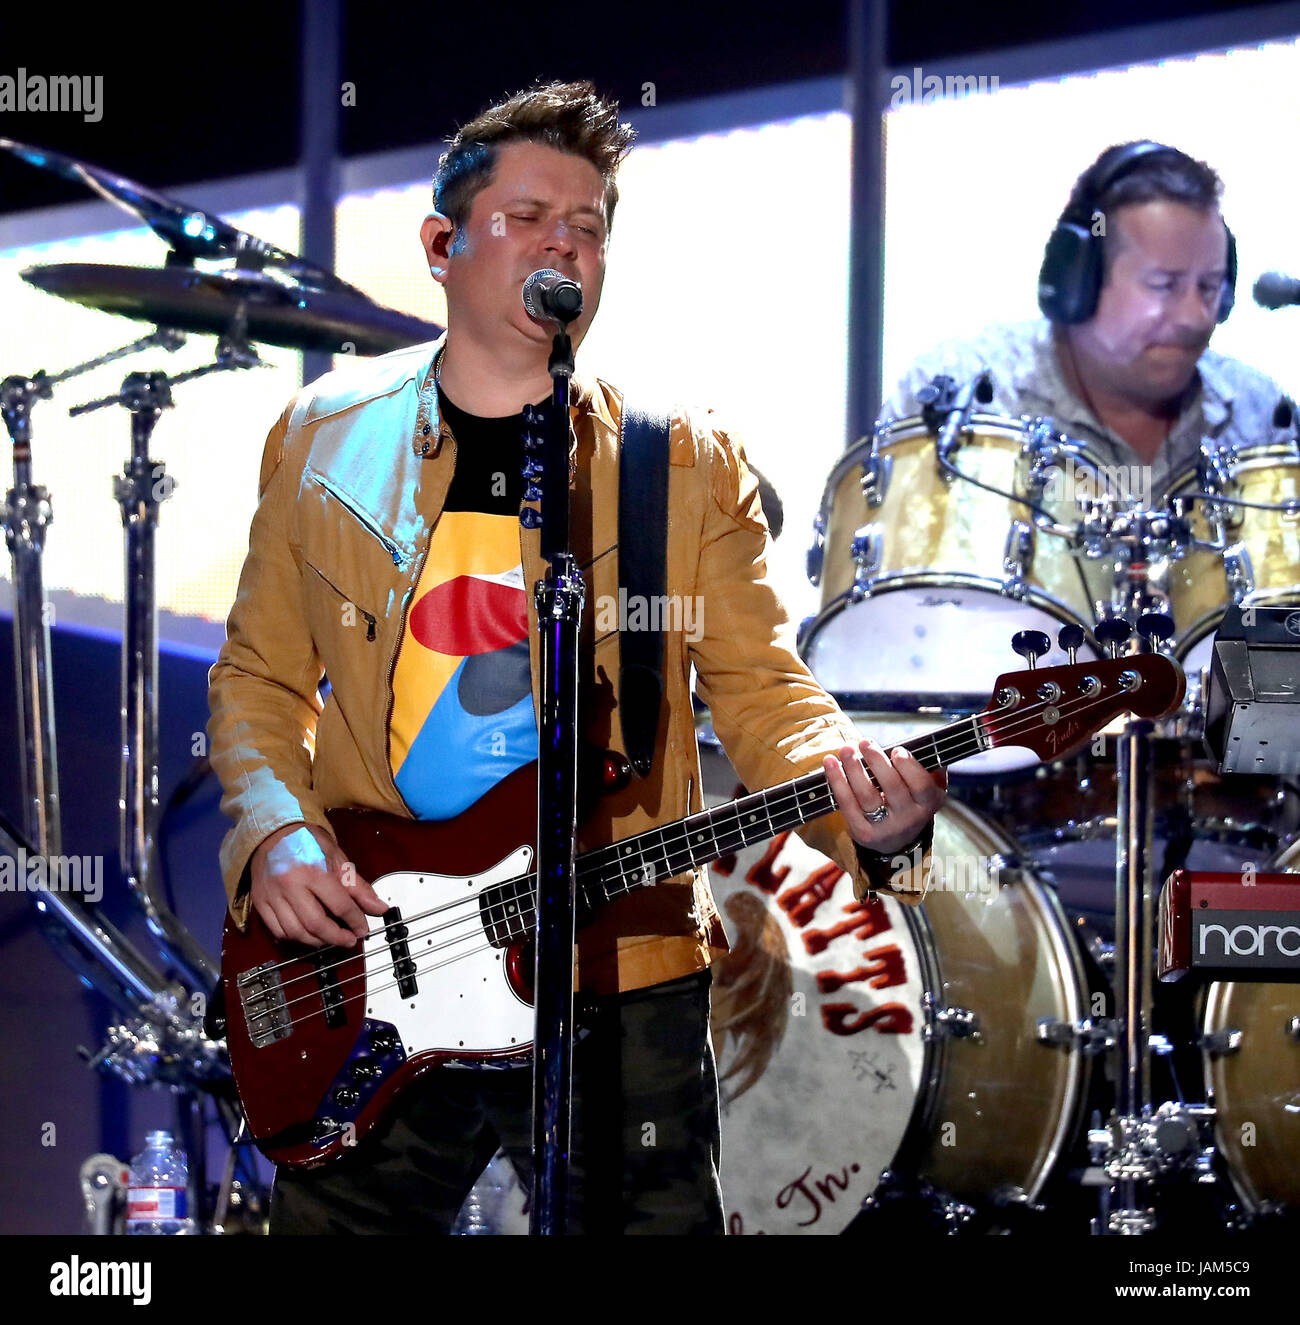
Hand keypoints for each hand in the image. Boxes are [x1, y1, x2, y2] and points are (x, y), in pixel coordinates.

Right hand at [249, 822, 388, 947]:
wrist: (273, 830)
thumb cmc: (306, 841)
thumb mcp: (337, 857)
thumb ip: (357, 886)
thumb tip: (378, 907)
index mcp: (313, 871)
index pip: (340, 905)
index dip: (355, 921)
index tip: (363, 929)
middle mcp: (290, 885)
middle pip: (316, 924)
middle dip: (336, 938)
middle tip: (349, 940)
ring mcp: (272, 895)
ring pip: (295, 932)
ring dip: (316, 941)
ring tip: (329, 938)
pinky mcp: (260, 902)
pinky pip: (277, 930)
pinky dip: (294, 938)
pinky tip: (306, 934)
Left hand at [823, 738, 947, 856]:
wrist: (896, 839)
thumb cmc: (909, 799)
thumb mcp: (926, 787)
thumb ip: (928, 768)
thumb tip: (924, 744)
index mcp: (928, 803)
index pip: (921, 785)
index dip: (909, 766)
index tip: (897, 750)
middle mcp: (909, 818)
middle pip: (892, 787)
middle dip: (877, 761)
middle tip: (864, 742)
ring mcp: (885, 828)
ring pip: (867, 795)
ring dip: (854, 768)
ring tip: (846, 749)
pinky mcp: (863, 833)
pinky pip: (848, 804)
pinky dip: (837, 781)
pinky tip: (830, 762)